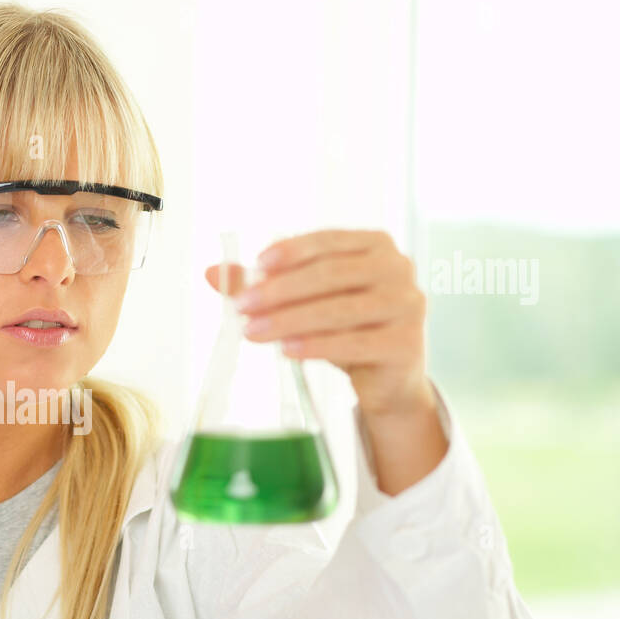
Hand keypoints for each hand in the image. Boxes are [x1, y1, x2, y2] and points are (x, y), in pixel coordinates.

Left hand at [205, 229, 448, 494]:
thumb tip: (212, 273)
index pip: (328, 241)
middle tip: (243, 307)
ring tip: (253, 332)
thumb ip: (266, 284)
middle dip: (281, 291)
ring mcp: (408, 304)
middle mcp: (398, 268)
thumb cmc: (347, 329)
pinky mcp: (406, 343)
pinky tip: (287, 351)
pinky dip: (316, 347)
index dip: (291, 251)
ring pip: (338, 310)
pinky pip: (353, 343)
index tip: (256, 266)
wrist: (389, 378)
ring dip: (289, 320)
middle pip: (331, 275)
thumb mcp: (308, 301)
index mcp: (376, 245)